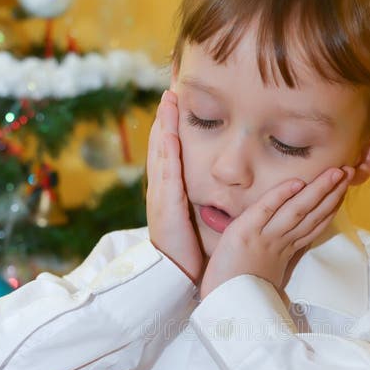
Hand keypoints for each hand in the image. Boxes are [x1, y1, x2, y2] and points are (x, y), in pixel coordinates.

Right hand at [146, 90, 203, 283]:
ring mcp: (161, 197)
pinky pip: (167, 174)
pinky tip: (169, 134)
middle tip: (169, 92)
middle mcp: (161, 191)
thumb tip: (208, 188)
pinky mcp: (166, 207)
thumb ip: (196, 202)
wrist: (174, 277)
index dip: (171, 128)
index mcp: (168, 193)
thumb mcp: (191, 220)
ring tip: (167, 101)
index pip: (169, 153)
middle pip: (161, 146)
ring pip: (161, 154)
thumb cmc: (187, 252)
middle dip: (164, 118)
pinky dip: (167, 152)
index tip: (176, 105)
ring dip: (163, 126)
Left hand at [200, 165, 353, 298]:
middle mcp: (277, 244)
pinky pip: (264, 211)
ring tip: (335, 173)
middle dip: (331, 193)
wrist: (222, 311)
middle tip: (350, 172)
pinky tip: (296, 182)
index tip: (344, 191)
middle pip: (310, 215)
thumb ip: (277, 261)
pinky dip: (280, 196)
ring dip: (317, 190)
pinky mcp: (243, 235)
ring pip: (295, 211)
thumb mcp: (265, 279)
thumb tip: (289, 250)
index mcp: (283, 254)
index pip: (312, 226)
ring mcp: (262, 239)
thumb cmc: (239, 295)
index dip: (330, 208)